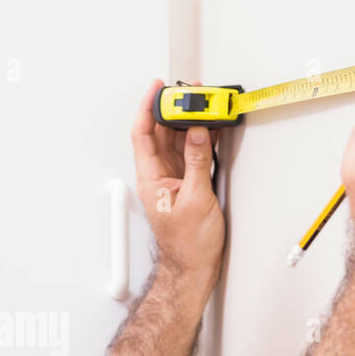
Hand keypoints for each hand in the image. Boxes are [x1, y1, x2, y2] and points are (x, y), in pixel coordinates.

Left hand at [131, 79, 226, 284]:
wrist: (195, 267)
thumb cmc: (188, 245)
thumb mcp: (196, 199)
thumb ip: (197, 163)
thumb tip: (197, 133)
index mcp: (151, 178)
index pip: (143, 134)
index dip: (148, 108)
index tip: (158, 87)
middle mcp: (160, 175)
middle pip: (162, 132)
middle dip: (174, 108)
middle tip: (190, 91)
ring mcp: (175, 178)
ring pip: (179, 140)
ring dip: (190, 121)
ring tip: (203, 103)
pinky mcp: (190, 183)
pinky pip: (193, 153)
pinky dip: (202, 138)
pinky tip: (211, 127)